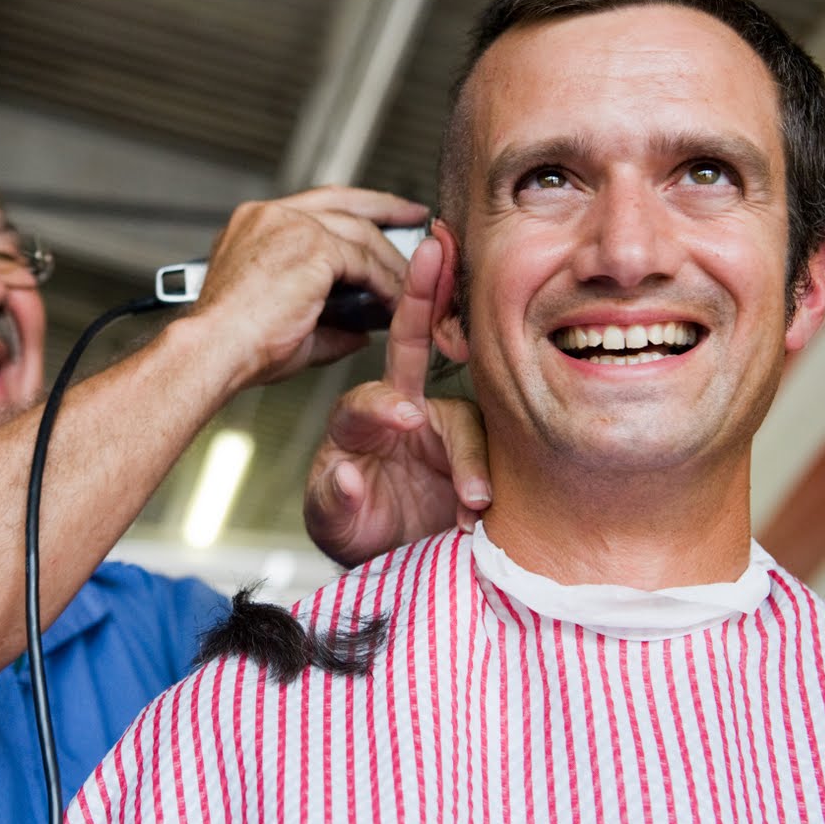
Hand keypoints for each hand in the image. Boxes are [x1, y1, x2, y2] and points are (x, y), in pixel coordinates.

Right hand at [188, 186, 427, 386]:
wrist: (214, 351)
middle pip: (343, 202)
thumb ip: (326, 321)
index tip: (380, 217)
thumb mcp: (284, 324)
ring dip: (389, 259)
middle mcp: (268, 216)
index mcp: (253, 226)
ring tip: (411, 280)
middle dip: (385, 210)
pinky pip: (363, 260)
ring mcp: (289, 225)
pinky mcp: (311, 246)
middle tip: (414, 219)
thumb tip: (359, 331)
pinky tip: (395, 298)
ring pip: (359, 232)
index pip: (315, 206)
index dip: (353, 210)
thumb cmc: (234, 346)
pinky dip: (384, 280)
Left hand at [304, 237, 490, 567]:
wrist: (393, 554)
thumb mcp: (330, 521)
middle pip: (412, 349)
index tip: (406, 418)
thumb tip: (345, 476)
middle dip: (423, 298)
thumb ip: (332, 500)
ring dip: (472, 458)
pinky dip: (491, 477)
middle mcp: (401, 409)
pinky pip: (494, 450)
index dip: (382, 404)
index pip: (363, 401)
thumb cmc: (353, 523)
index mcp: (355, 422)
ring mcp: (441, 425)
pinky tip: (483, 511)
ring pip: (465, 418)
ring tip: (474, 502)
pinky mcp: (477, 448)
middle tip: (434, 269)